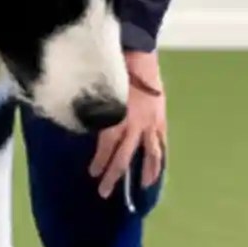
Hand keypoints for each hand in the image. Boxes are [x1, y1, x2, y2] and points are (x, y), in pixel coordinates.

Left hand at [89, 51, 166, 197]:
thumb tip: (86, 129)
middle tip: (104, 192)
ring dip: (143, 172)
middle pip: (124, 156)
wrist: (137, 53)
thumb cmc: (112, 69)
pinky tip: (157, 170)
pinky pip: (161, 143)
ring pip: (149, 154)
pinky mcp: (161, 119)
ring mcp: (151, 122)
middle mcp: (135, 123)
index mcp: (117, 116)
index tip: (92, 173)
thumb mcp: (100, 93)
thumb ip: (97, 114)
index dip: (100, 161)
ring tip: (141, 188)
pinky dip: (159, 158)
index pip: (107, 146)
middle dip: (113, 175)